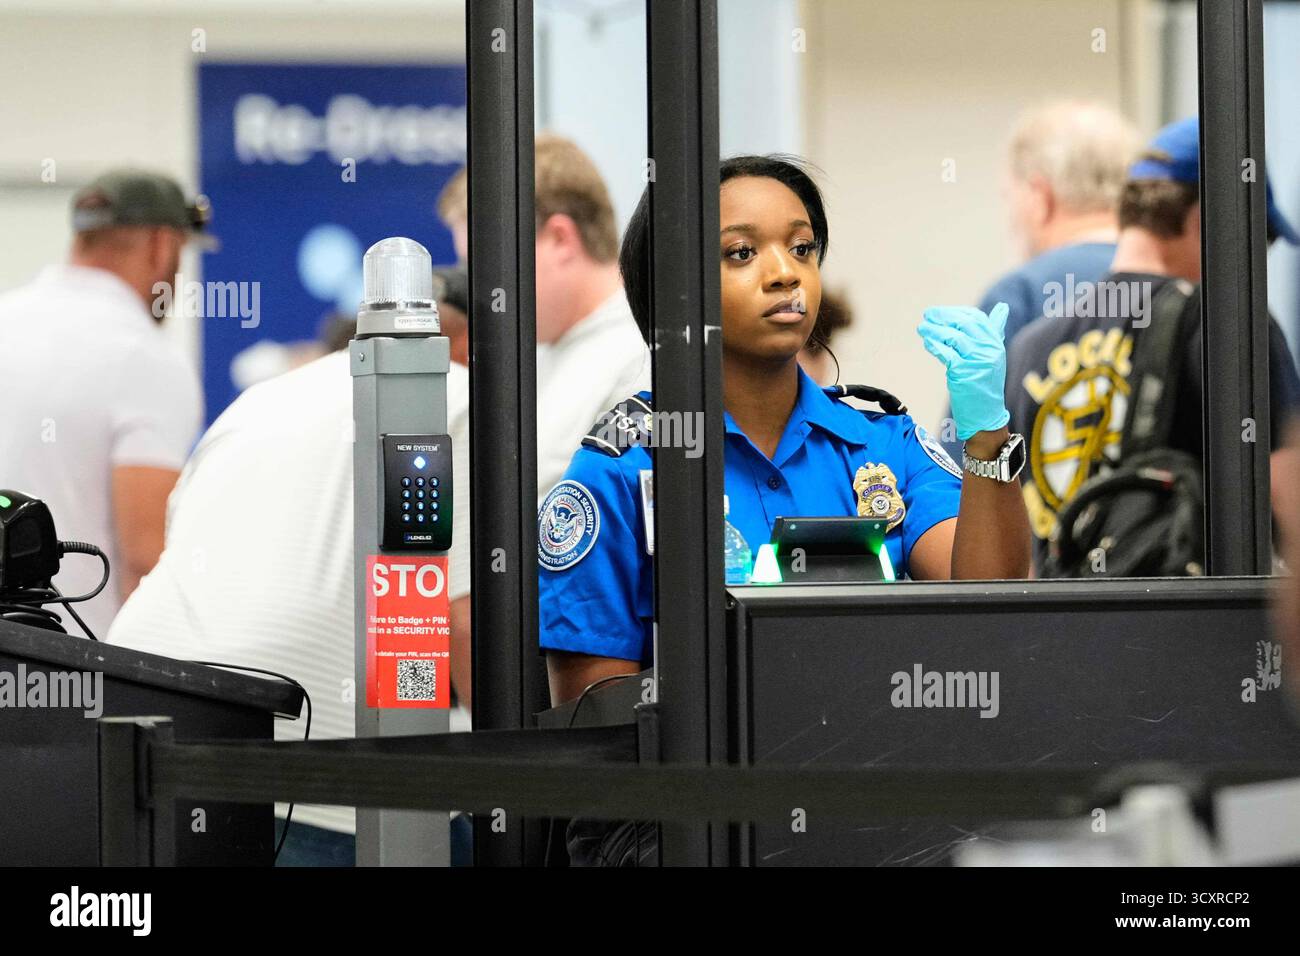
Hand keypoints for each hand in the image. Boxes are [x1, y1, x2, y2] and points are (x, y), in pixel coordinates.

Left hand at [917, 302, 1009, 440]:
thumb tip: (1002, 307)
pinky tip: (927, 342)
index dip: (957, 312)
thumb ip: (993, 332)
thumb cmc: (985, 384)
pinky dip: (935, 346)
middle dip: (943, 317)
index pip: (977, 319)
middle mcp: (989, 350)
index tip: (941, 312)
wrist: (985, 415)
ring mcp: (977, 361)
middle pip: (964, 324)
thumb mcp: (993, 356)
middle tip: (928, 314)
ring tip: (922, 328)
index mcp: (996, 343)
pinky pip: (947, 354)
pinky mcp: (964, 373)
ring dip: (934, 330)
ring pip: (954, 337)